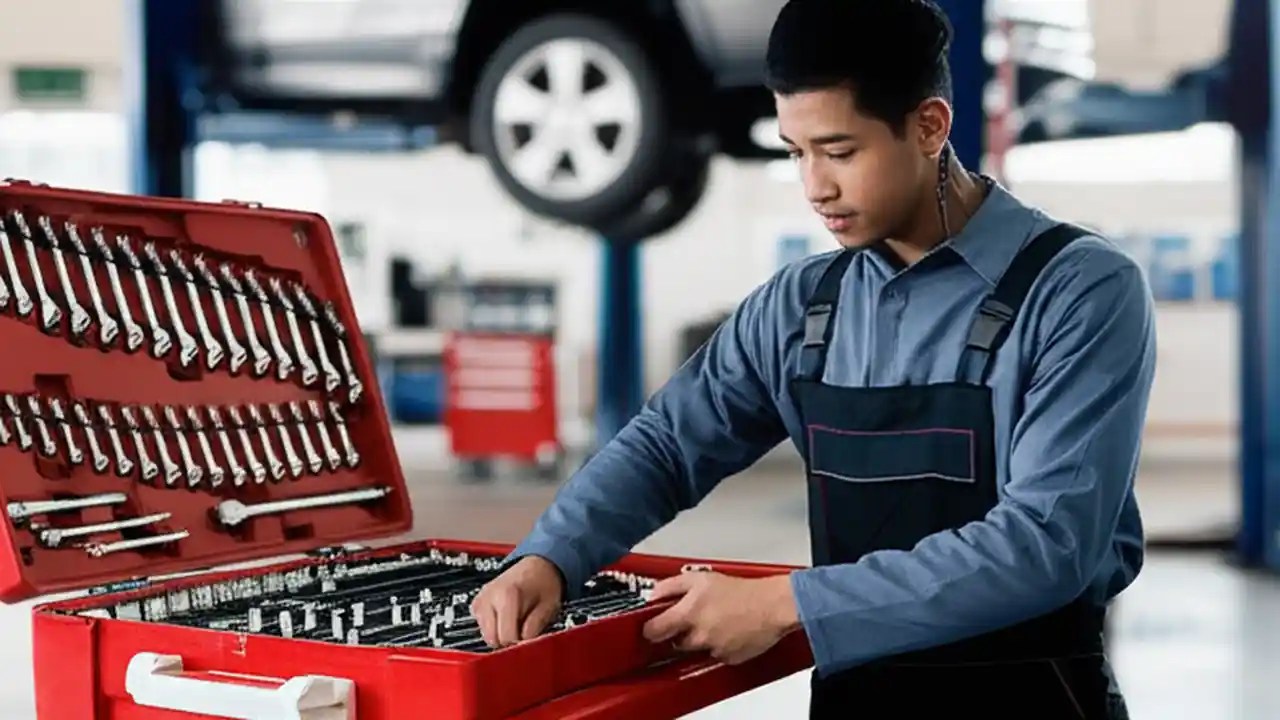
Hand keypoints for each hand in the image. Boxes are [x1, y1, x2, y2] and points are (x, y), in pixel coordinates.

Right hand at [471, 555, 564, 648]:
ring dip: (502, 635)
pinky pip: (483, 629)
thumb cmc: (544, 584)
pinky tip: (507, 619)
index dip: (520, 643)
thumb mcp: (548, 606)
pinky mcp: (476, 605)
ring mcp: (480, 601)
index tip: (529, 640)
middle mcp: (489, 597)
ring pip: (486, 636)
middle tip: (525, 632)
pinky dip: (495, 629)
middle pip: (493, 639)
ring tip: (517, 622)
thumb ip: (535, 628)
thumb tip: (523, 647)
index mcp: (507, 595)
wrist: (535, 567)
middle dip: (510, 642)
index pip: (506, 636)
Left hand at [642, 571, 800, 664]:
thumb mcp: (701, 578)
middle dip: (679, 633)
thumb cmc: (742, 590)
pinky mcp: (728, 659)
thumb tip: (654, 594)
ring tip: (715, 622)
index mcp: (688, 613)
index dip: (651, 629)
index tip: (652, 626)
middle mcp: (699, 635)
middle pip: (675, 643)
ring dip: (700, 640)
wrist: (773, 605)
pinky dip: (719, 646)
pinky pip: (715, 655)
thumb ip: (671, 586)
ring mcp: (714, 649)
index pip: (654, 631)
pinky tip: (728, 631)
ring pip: (696, 650)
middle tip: (691, 620)